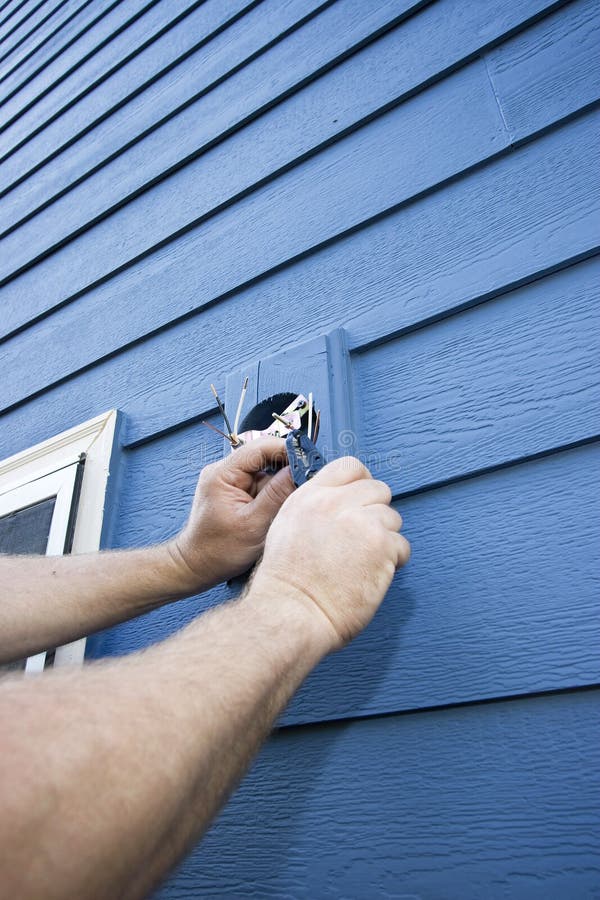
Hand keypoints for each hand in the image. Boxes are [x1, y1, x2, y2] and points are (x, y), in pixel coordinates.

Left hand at [167, 439, 294, 591]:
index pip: (260, 447)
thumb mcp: (255, 524)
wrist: (196, 566)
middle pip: (264, 457)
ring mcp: (229, 481)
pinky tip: (276, 510)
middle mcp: (224, 471)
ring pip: (265, 472)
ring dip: (279, 485)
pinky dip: (272, 495)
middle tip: (305, 484)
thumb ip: (278, 495)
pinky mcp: (235, 491)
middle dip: (286, 469)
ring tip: (286, 505)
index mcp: (222, 474)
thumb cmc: (218, 551)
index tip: (308, 460)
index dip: (286, 450)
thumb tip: (299, 470)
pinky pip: (260, 484)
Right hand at [249, 457, 409, 652]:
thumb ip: (315, 507)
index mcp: (310, 496)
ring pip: (393, 517)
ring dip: (385, 538)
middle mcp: (336, 503)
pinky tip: (372, 574)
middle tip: (364, 538)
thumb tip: (341, 503)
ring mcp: (362, 522)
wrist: (291, 612)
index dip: (361, 483)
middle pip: (378, 489)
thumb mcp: (286, 527)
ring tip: (364, 561)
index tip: (362, 502)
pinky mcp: (382, 546)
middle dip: (375, 513)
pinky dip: (393, 561)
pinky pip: (402, 546)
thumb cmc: (285, 583)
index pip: (350, 467)